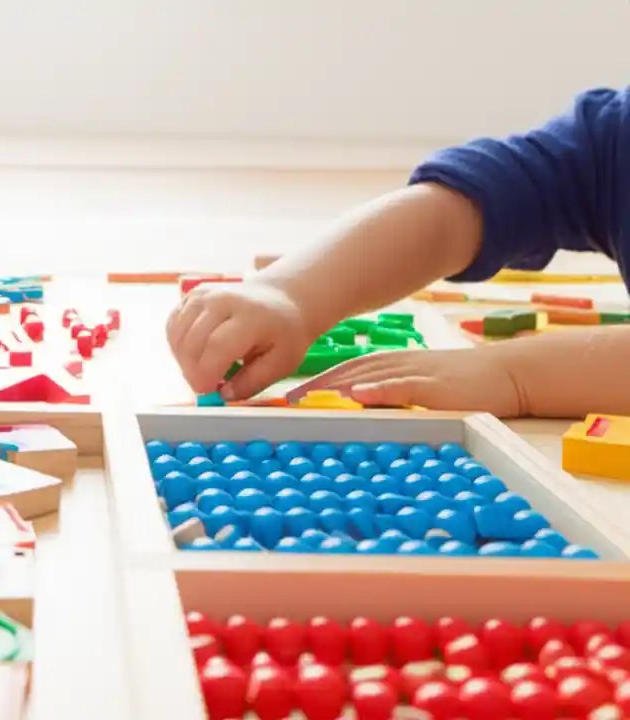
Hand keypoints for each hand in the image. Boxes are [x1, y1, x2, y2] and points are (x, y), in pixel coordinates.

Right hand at [167, 281, 315, 398]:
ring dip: (183, 360)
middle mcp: (223, 300)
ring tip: (202, 370)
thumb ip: (253, 382)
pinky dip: (178, 346)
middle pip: (193, 341)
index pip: (217, 346)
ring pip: (178, 334)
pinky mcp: (191, 296)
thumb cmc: (283, 334)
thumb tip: (225, 395)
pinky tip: (194, 354)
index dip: (207, 373)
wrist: (280, 298)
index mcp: (251, 316)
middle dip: (193, 371)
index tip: (208, 390)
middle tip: (205, 385)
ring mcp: (204, 295)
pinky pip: (173, 325)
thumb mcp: (282, 362)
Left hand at [288, 347, 525, 415]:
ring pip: (364, 378)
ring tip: (302, 402)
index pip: (337, 375)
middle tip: (279, 407)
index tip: (281, 402)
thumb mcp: (412, 388)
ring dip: (332, 389)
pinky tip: (357, 394)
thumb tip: (350, 414)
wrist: (505, 372)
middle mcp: (391, 365)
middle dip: (310, 391)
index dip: (308, 387)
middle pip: (342, 375)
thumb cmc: (457, 385)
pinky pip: (402, 384)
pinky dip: (379, 388)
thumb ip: (382, 398)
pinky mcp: (435, 385)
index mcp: (383, 366)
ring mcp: (412, 372)